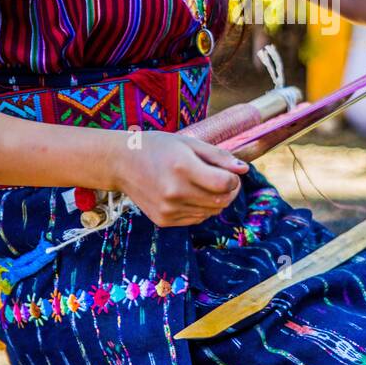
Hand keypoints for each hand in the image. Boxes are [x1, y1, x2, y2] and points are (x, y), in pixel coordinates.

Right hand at [115, 131, 247, 226]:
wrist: (121, 163)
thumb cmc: (157, 148)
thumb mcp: (189, 143)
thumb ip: (218, 156)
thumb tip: (243, 169)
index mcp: (182, 167)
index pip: (225, 184)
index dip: (234, 179)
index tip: (229, 172)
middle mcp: (175, 192)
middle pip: (221, 201)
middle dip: (229, 191)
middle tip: (222, 179)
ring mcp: (168, 209)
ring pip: (211, 212)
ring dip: (215, 201)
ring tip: (202, 185)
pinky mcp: (164, 221)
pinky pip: (196, 219)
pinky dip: (200, 208)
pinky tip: (189, 194)